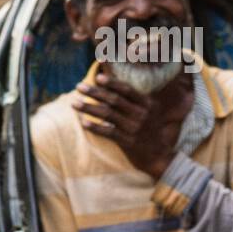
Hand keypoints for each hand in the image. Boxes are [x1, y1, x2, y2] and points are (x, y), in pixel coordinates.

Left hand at [73, 71, 192, 178]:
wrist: (159, 154)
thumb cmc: (149, 129)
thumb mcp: (149, 112)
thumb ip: (134, 100)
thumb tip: (109, 86)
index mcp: (148, 104)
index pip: (127, 90)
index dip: (112, 83)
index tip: (97, 77)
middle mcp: (142, 115)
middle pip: (114, 100)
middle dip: (95, 92)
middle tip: (79, 86)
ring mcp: (135, 129)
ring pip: (108, 115)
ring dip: (89, 108)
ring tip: (74, 103)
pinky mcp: (129, 142)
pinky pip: (108, 132)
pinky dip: (95, 127)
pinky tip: (83, 122)